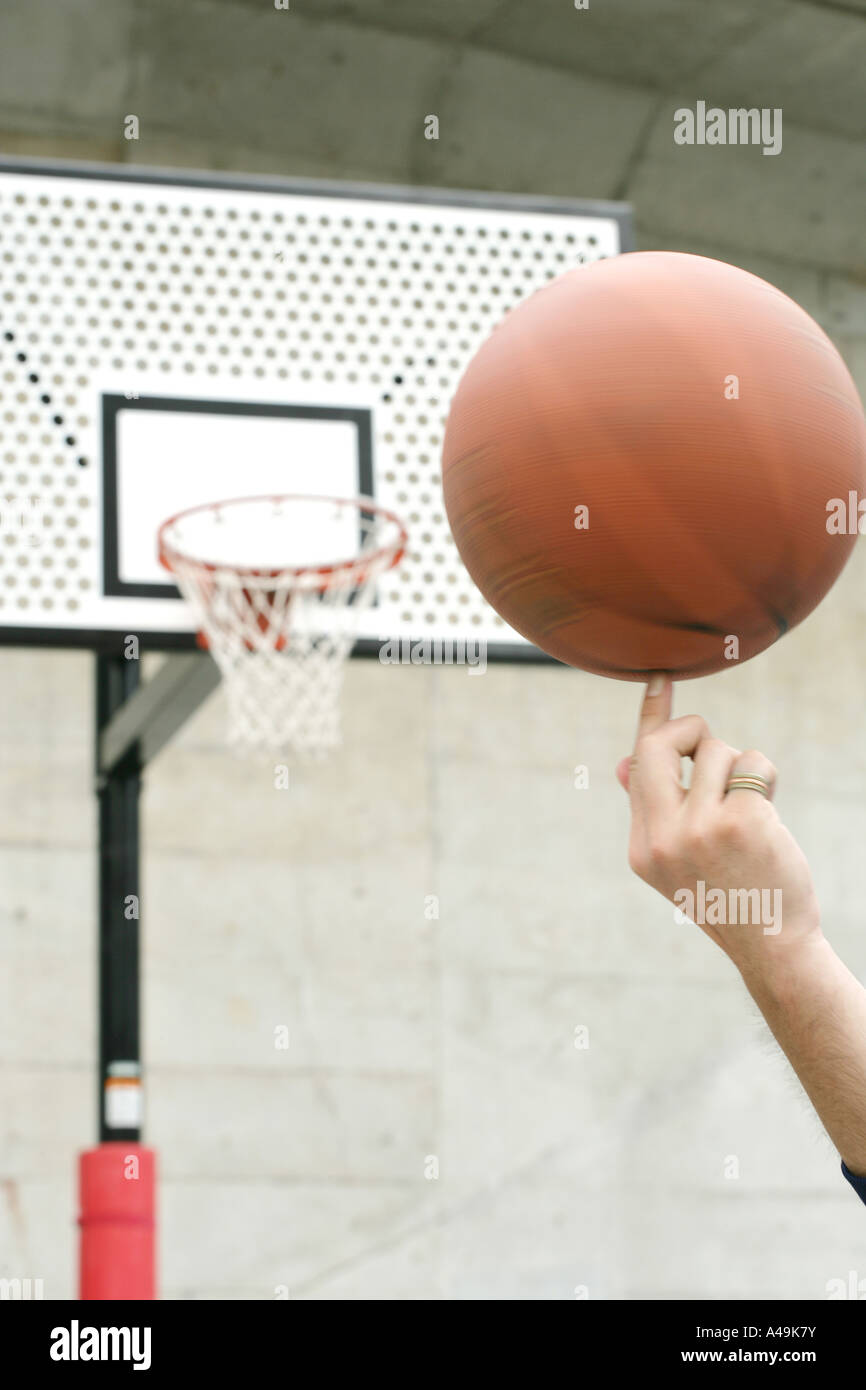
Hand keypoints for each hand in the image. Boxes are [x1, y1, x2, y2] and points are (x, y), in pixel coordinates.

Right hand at [617, 676, 821, 984]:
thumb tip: (622, 764)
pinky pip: (752, 764)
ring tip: (751, 803)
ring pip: (715, 751)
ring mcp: (698, 829)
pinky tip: (770, 811)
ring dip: (739, 765)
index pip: (637, 765)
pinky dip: (765, 776)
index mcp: (642, 847)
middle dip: (690, 729)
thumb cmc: (731, 897)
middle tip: (710, 745)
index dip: (649, 717)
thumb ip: (653, 812)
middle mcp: (662, 836)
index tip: (658, 679)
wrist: (771, 944)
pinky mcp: (740, 820)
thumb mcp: (678, 862)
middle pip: (660, 744)